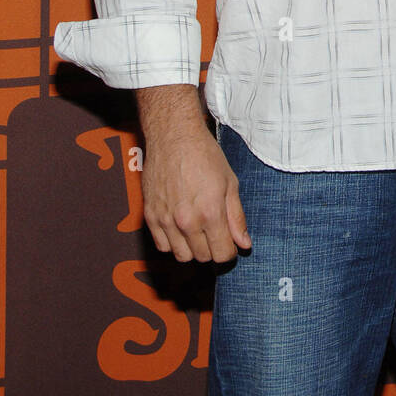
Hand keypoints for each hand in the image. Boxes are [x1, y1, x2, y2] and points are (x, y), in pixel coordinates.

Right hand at [142, 122, 250, 262]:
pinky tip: (180, 228)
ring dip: (193, 249)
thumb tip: (244, 244)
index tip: (229, 241)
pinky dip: (173, 243)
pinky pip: (162, 246)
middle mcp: (187, 221)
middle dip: (213, 249)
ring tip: (198, 230)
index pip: (222, 254)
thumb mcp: (230, 184)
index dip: (229, 250)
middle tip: (214, 231)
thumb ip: (236, 217)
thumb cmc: (205, 156)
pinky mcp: (150, 216)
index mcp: (210, 213)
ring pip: (182, 256)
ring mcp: (166, 220)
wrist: (174, 137)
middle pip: (203, 257)